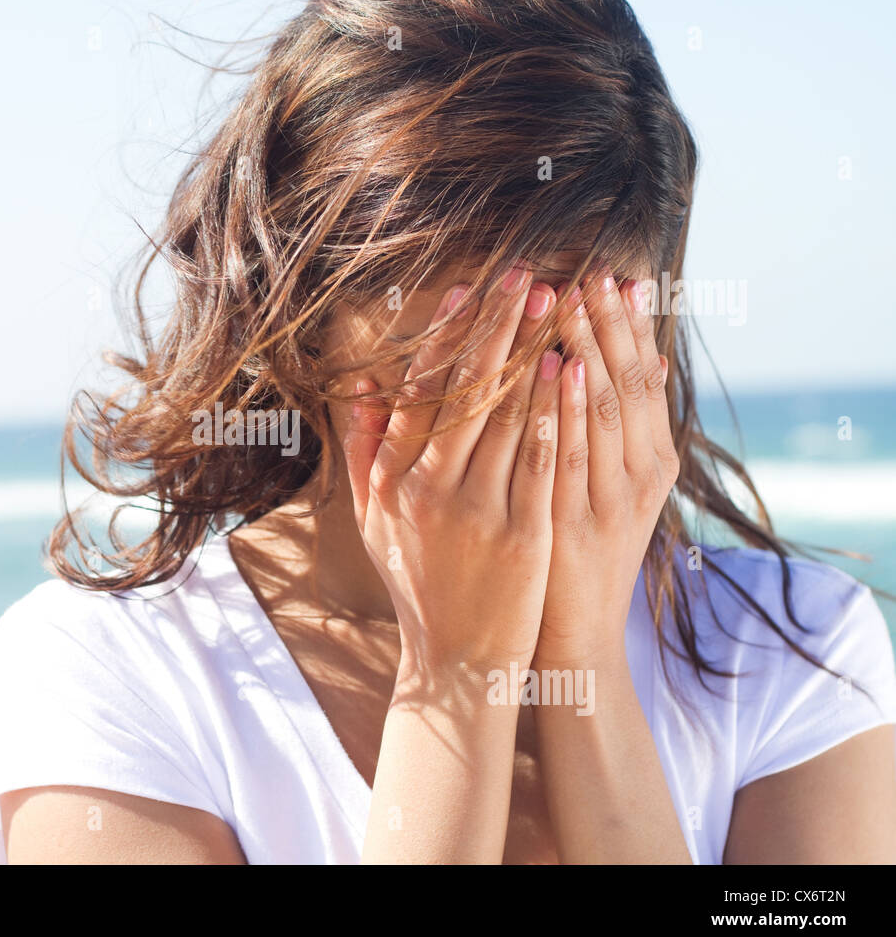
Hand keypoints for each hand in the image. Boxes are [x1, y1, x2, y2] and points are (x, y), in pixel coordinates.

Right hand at [342, 270, 563, 680]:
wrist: (456, 661)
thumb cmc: (416, 581)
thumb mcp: (374, 518)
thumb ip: (364, 449)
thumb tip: (362, 382)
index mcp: (393, 481)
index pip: (420, 393)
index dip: (445, 338)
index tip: (467, 288)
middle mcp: (429, 490)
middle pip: (466, 392)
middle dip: (497, 327)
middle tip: (524, 275)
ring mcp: (478, 512)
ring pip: (509, 416)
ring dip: (533, 353)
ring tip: (557, 305)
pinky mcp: (524, 535)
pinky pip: (541, 459)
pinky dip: (557, 410)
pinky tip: (573, 369)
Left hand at [535, 272, 678, 666]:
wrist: (572, 635)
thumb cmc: (579, 552)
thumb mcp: (611, 487)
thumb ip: (622, 428)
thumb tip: (638, 359)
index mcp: (651, 462)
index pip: (643, 379)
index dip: (631, 327)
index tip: (617, 277)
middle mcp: (640, 476)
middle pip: (628, 384)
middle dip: (611, 325)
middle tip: (595, 271)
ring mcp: (611, 500)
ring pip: (603, 410)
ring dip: (589, 348)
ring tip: (574, 297)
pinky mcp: (576, 524)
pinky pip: (571, 453)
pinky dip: (567, 406)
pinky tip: (560, 364)